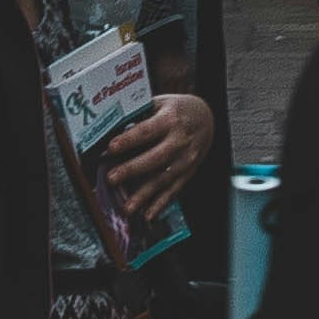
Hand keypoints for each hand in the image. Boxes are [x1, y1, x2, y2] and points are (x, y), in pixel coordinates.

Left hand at [103, 90, 218, 222]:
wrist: (207, 118)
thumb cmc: (177, 110)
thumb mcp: (159, 103)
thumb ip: (139, 114)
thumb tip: (111, 128)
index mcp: (170, 119)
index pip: (147, 130)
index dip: (129, 139)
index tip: (111, 148)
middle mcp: (180, 141)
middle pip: (155, 157)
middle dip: (132, 169)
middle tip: (112, 178)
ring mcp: (185, 159)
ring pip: (163, 179)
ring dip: (144, 195)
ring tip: (128, 206)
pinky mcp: (188, 173)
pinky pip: (174, 190)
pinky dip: (160, 204)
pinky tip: (148, 215)